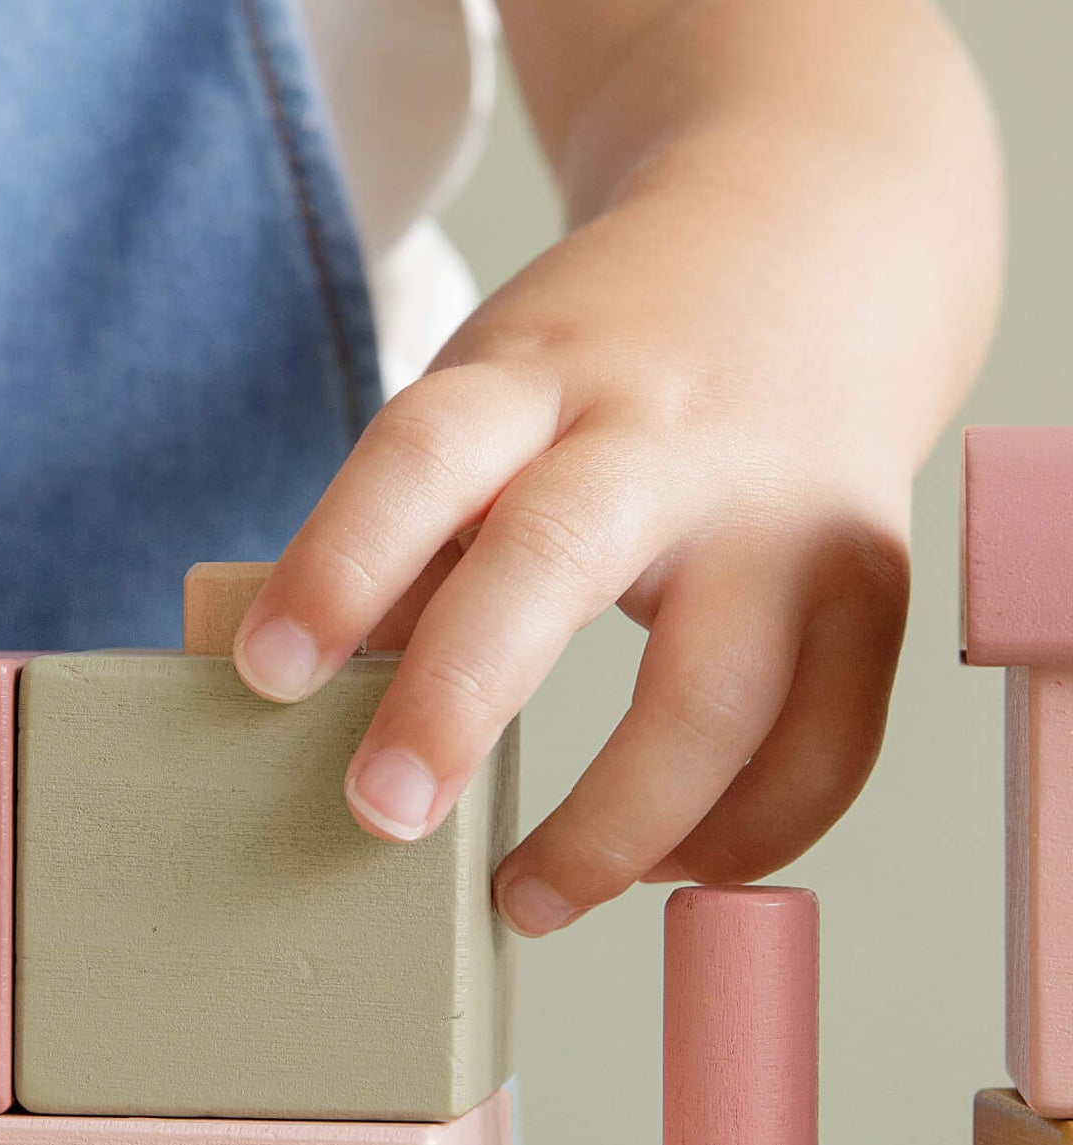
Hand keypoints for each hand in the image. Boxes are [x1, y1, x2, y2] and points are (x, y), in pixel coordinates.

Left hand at [231, 233, 913, 934]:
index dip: (338, 563)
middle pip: (561, 558)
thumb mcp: (491, 402)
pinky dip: (745, 834)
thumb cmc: (601, 367)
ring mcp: (788, 513)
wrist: (810, 246)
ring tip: (527, 898)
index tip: (267, 673)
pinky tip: (666, 866)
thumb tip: (309, 702)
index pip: (422, 455)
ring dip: (618, 825)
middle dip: (460, 700)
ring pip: (720, 695)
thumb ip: (414, 539)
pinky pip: (825, 746)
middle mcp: (667, 436)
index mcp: (536, 378)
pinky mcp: (877, 587)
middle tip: (381, 814)